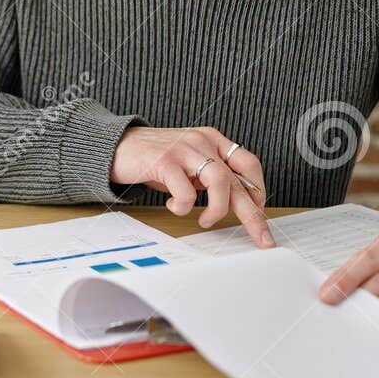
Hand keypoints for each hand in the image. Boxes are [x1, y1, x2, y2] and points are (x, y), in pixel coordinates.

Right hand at [110, 126, 271, 246]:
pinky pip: (186, 191)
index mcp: (212, 140)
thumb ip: (210, 175)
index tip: (259, 213)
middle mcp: (202, 141)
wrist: (117, 146)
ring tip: (205, 220)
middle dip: (253, 214)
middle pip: (239, 179)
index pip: (249, 163)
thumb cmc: (155, 159)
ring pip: (220, 181)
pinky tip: (174, 206)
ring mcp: (184, 149)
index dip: (258, 190)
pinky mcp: (164, 160)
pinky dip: (183, 206)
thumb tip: (239, 202)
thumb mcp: (189, 163)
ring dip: (217, 209)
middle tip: (261, 237)